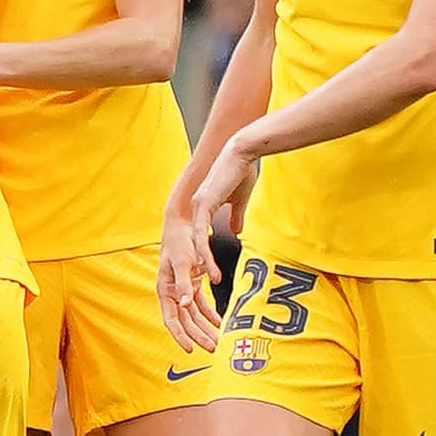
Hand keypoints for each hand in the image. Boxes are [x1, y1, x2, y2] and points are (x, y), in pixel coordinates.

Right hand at [157, 211, 222, 352]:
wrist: (183, 224)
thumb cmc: (178, 241)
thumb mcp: (182, 262)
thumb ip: (183, 284)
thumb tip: (185, 306)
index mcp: (165, 290)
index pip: (172, 319)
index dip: (180, 336)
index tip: (189, 350)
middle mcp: (173, 293)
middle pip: (185, 321)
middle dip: (198, 335)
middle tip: (213, 348)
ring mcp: (182, 290)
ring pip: (194, 315)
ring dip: (205, 328)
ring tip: (218, 341)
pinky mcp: (192, 284)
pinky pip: (202, 304)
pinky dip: (210, 314)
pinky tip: (220, 323)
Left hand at [187, 139, 257, 278]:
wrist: (241, 153)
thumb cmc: (241, 172)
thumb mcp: (239, 200)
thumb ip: (236, 216)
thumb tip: (237, 231)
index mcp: (203, 209)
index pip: (200, 237)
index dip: (204, 255)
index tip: (209, 272)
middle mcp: (196, 209)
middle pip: (193, 243)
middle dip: (198, 264)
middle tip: (205, 283)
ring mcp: (197, 208)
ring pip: (196, 243)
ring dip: (204, 263)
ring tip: (213, 279)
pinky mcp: (203, 205)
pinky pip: (201, 234)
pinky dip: (205, 251)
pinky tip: (209, 265)